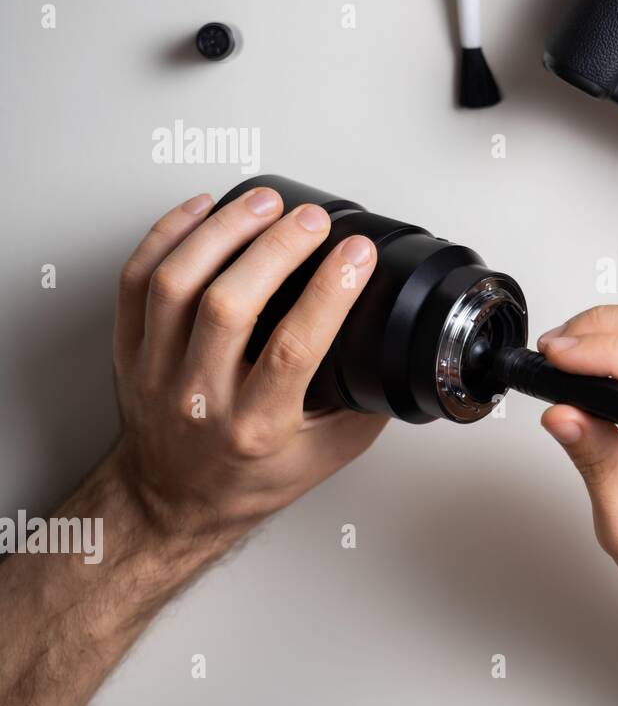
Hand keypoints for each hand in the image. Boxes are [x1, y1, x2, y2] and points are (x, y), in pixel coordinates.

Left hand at [111, 186, 388, 537]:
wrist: (172, 503)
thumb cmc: (247, 479)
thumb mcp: (325, 456)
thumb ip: (365, 405)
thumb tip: (400, 349)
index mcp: (257, 427)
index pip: (294, 348)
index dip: (329, 292)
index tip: (357, 254)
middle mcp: (201, 398)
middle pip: (230, 305)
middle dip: (276, 248)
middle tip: (312, 218)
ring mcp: (157, 371)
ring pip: (178, 283)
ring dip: (223, 232)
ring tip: (263, 202)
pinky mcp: (130, 349)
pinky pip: (137, 280)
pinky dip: (168, 234)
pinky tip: (203, 209)